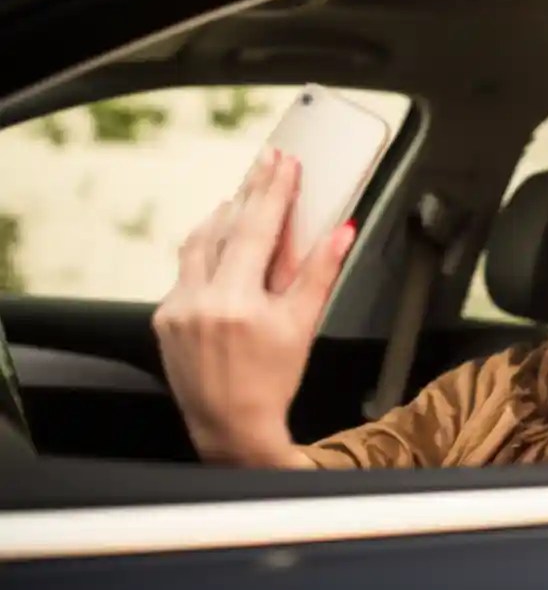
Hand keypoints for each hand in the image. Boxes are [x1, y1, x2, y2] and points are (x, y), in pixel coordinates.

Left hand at [152, 148, 355, 465]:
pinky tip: (220, 247)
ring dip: (222, 218)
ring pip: (198, 243)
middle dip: (250, 192)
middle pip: (226, 227)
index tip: (285, 164)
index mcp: (239, 301)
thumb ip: (320, 273)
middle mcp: (202, 300)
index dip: (273, 191)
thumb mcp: (303, 326)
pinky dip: (206, 253)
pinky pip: (186, 271)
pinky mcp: (164, 318)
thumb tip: (342, 232)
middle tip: (267, 163)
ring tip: (242, 199)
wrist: (232, 426)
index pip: (257, 229)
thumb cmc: (273, 381)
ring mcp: (177, 308)